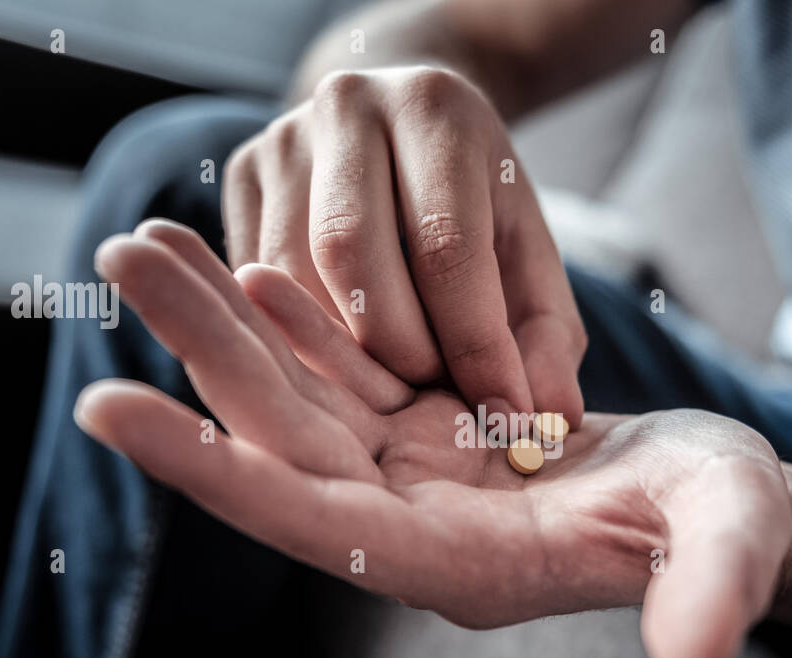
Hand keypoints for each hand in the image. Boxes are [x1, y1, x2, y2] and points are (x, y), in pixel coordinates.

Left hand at [76, 220, 791, 657]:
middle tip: (120, 258)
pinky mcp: (424, 435)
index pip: (313, 522)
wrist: (707, 501)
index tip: (114, 409)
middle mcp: (408, 527)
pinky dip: (296, 325)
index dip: (216, 469)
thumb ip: (712, 592)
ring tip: (154, 246)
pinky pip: (342, 379)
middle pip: (280, 440)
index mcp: (456, 565)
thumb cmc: (720, 523)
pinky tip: (252, 268)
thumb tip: (694, 657)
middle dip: (199, 353)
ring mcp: (409, 478)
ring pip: (298, 399)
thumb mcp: (729, 542)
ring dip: (226, 326)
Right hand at [222, 66, 585, 426]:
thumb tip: (550, 416)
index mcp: (436, 110)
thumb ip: (547, 335)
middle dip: (398, 350)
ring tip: (393, 382)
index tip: (503, 414)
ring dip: (343, 354)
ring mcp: (282, 140)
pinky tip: (346, 357)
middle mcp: (349, 107)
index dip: (475, 343)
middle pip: (352, 254)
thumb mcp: (529, 256)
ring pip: (290, 277)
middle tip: (434, 397)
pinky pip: (259, 286)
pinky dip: (303, 339)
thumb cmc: (477, 206)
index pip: (446, 243)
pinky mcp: (241, 178)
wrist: (403, 125)